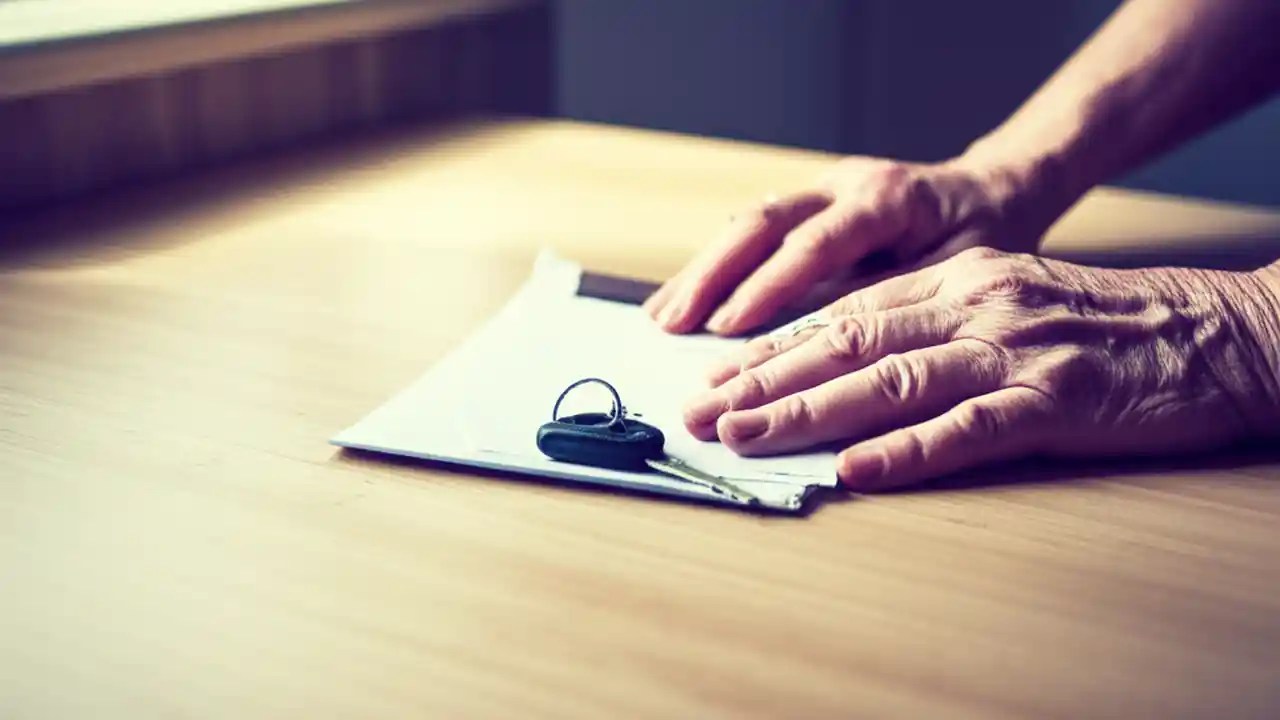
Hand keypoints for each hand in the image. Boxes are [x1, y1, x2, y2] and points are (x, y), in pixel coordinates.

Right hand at [644, 154, 1065, 336]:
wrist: (991, 190)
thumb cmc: (984, 235)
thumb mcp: (961, 270)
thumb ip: (896, 298)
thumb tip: (828, 346)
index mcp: (885, 197)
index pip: (814, 241)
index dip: (768, 286)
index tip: (727, 327)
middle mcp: (842, 185)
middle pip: (761, 223)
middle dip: (712, 276)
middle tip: (674, 325)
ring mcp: (819, 192)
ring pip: (746, 226)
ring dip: (701, 273)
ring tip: (661, 319)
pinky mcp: (805, 209)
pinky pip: (751, 237)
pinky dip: (714, 272)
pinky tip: (681, 304)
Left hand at [683, 248, 1279, 490]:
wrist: (1220, 332)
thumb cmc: (1107, 326)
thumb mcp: (1009, 301)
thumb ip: (934, 326)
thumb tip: (847, 364)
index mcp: (960, 280)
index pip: (846, 316)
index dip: (773, 347)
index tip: (715, 375)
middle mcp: (976, 305)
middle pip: (849, 344)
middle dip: (765, 380)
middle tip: (702, 411)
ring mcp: (1016, 352)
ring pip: (891, 381)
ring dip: (808, 411)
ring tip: (746, 434)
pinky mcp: (1059, 402)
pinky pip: (970, 428)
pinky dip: (908, 450)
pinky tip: (857, 469)